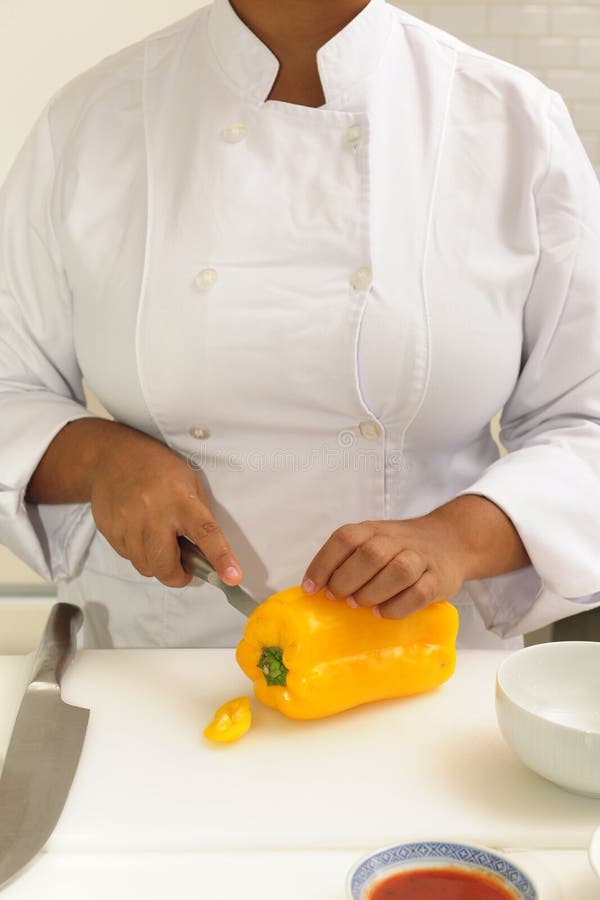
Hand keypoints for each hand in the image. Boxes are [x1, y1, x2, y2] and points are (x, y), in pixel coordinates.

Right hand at [90, 425, 241, 587]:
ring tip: (160, 541)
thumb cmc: (157, 469)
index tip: (232, 576)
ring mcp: (127, 523)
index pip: (205, 532)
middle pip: (165, 565)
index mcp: (181, 499)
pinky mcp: (109, 530)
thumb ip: (198, 516)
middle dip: (177, 575)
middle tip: (184, 567)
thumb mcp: (189, 482)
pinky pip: (128, 557)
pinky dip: (139, 553)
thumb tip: (207, 553)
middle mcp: (153, 513)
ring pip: (145, 567)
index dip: (220, 557)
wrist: (111, 457)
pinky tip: (140, 532)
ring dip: (157, 564)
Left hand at [300, 514, 466, 618]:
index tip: (311, 588)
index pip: (345, 538)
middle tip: (338, 597)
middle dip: (347, 579)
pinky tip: (384, 613)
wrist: (449, 541)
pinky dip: (398, 606)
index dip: (323, 564)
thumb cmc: (400, 548)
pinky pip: (420, 593)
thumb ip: (349, 558)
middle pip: (371, 554)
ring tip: (361, 605)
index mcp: (373, 529)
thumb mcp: (374, 541)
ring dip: (373, 591)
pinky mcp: (438, 579)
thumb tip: (315, 589)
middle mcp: (396, 539)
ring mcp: (420, 558)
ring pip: (399, 571)